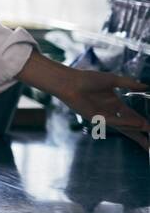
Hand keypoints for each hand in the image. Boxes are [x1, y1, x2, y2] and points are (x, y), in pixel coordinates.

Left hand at [20, 52, 149, 150]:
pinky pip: (114, 121)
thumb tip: (145, 85)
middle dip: (141, 134)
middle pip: (129, 126)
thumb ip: (129, 83)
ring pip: (123, 126)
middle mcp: (110, 112)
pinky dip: (126, 123)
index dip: (142, 123)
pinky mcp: (95, 118)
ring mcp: (103, 116)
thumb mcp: (112, 80)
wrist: (70, 82)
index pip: (132, 116)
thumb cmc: (87, 79)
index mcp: (115, 104)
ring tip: (149, 131)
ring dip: (136, 130)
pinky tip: (138, 124)